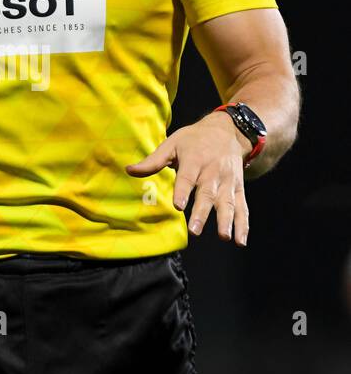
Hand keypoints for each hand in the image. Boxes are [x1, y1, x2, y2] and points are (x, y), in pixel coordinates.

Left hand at [127, 113, 251, 244]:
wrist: (227, 132)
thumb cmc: (193, 140)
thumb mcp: (172, 144)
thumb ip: (152, 161)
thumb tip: (129, 170)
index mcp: (194, 160)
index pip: (187, 177)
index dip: (183, 191)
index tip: (178, 206)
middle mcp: (213, 172)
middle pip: (208, 193)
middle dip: (202, 213)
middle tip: (195, 230)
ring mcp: (228, 182)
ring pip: (228, 202)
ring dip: (226, 220)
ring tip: (224, 237)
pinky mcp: (239, 189)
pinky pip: (242, 208)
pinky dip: (243, 225)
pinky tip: (240, 241)